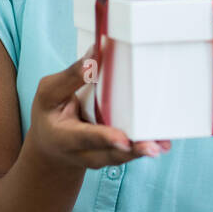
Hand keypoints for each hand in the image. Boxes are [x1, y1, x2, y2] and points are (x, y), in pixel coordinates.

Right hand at [27, 52, 169, 171]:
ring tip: (162, 143)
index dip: (104, 137)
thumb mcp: (49, 93)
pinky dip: (147, 145)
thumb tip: (95, 54)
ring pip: (124, 156)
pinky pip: (132, 151)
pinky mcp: (115, 154)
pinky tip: (163, 141)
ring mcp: (101, 157)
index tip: (121, 138)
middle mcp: (84, 153)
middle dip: (132, 150)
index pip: (84, 138)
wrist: (52, 147)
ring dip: (144, 149)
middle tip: (152, 146)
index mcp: (63, 137)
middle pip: (110, 154)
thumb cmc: (50, 114)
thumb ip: (71, 77)